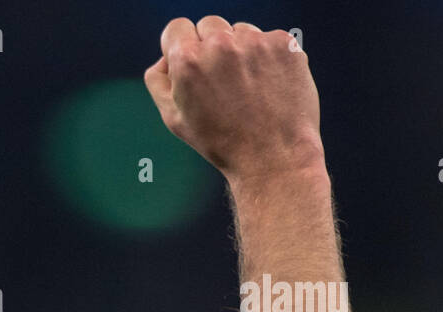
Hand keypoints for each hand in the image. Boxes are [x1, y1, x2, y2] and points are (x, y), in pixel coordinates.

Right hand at [144, 17, 324, 187]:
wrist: (272, 156)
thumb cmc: (219, 142)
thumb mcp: (174, 119)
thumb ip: (158, 82)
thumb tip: (165, 58)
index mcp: (187, 61)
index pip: (176, 28)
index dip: (180, 47)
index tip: (191, 64)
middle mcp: (220, 44)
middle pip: (208, 25)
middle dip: (210, 47)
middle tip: (221, 82)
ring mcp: (255, 41)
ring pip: (240, 31)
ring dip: (240, 52)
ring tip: (247, 88)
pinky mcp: (284, 43)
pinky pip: (267, 40)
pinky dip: (266, 58)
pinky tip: (268, 85)